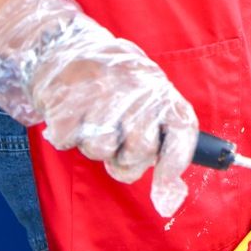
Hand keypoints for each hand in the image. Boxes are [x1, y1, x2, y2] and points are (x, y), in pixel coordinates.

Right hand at [0, 0, 196, 216]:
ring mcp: (101, 92)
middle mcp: (136, 88)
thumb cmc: (116, 86)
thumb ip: (164, 144)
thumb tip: (169, 203)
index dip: (175, 165)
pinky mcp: (68, 99)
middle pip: (139, 151)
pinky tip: (73, 114)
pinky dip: (67, 136)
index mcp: (161, 90)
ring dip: (95, 146)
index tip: (166, 193)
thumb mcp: (149, 100)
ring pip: (102, 151)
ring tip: (94, 121)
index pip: (182, 130)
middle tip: (118, 140)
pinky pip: (69, 141)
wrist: (67, 47)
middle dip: (127, 159)